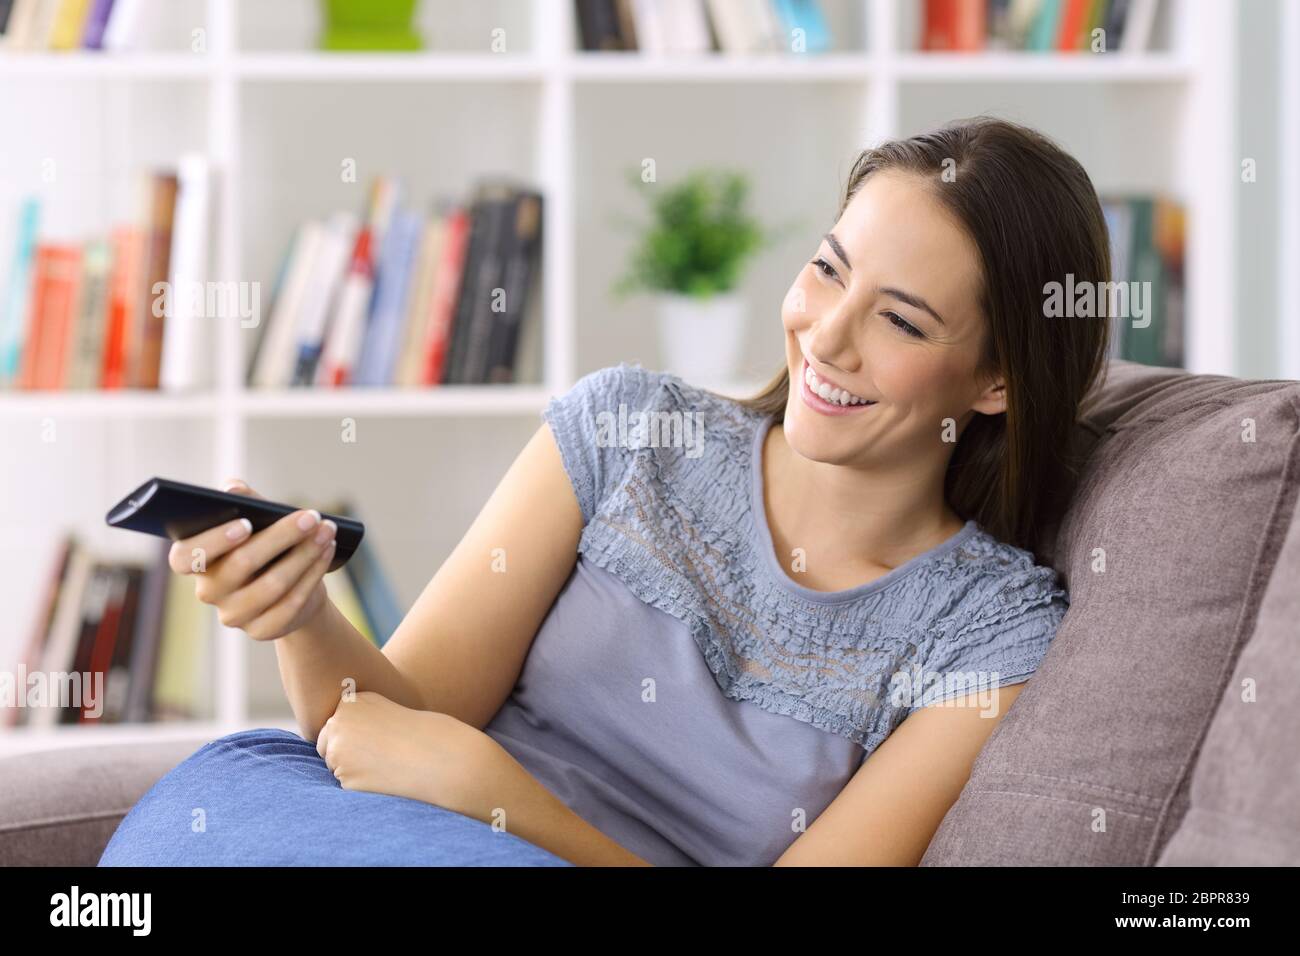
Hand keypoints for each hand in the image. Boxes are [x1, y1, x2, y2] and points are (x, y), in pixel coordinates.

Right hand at [169, 477, 335, 640]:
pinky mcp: (262, 630)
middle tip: (311, 517)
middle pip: (240, 565)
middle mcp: (209, 591)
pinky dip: (313, 574)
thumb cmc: (267, 545)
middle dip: (281, 536)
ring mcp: (234, 615)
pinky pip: (291, 604)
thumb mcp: (255, 521)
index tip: (247, 524)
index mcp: (197, 561)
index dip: (214, 541)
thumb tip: (233, 489)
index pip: (185, 556)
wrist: (293, 585)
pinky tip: (327, 552)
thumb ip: (242, 502)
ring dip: (305, 554)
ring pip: (272, 584)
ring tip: (327, 532)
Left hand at [316, 690, 503, 815]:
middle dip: (347, 753)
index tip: (380, 737)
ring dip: (354, 771)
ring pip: (336, 768)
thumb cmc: (423, 735)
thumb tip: (329, 737)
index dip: (356, 735)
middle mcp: (339, 723)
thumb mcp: (387, 713)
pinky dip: (363, 787)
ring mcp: (339, 752)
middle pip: (327, 746)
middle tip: (382, 753)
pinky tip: (387, 778)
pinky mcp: (345, 780)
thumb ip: (359, 719)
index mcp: (351, 701)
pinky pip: (347, 787)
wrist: (445, 759)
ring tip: (388, 764)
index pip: (334, 725)